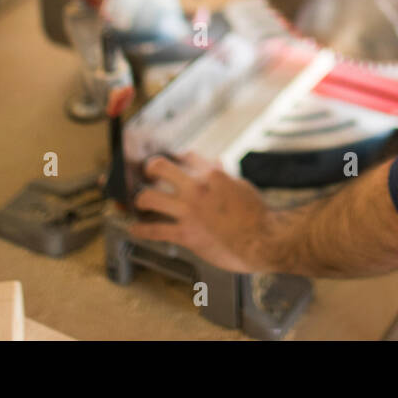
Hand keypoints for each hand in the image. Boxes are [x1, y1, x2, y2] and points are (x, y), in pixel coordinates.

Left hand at [128, 152, 277, 273]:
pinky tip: (134, 229)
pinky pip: (155, 231)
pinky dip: (141, 230)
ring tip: (141, 202)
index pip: (188, 156)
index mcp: (212, 174)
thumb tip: (215, 163)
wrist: (263, 241)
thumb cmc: (258, 214)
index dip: (182, 157)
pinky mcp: (186, 234)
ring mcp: (188, 212)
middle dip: (151, 168)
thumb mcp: (241, 186)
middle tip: (150, 172)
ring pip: (149, 198)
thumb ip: (223, 176)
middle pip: (159, 167)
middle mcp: (195, 189)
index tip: (179, 161)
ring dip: (142, 199)